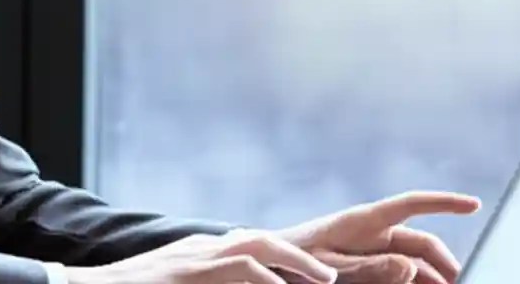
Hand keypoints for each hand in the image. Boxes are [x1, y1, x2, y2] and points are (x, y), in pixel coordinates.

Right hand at [64, 229, 339, 283]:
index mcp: (201, 255)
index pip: (253, 247)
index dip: (288, 260)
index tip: (318, 275)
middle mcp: (201, 248)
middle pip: (263, 240)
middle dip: (302, 257)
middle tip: (333, 276)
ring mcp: (192, 256)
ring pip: (256, 246)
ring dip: (295, 262)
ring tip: (326, 279)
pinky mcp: (185, 270)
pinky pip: (234, 267)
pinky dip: (261, 278)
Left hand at [277, 191, 481, 283]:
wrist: (262, 262)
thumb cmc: (289, 259)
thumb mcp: (329, 267)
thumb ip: (369, 268)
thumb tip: (411, 267)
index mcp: (363, 220)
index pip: (412, 204)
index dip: (445, 203)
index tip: (475, 205)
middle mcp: (370, 230)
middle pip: (420, 242)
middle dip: (444, 262)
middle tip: (464, 282)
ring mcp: (368, 247)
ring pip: (412, 260)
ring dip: (431, 276)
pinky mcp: (362, 263)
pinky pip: (395, 271)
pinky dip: (412, 282)